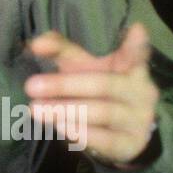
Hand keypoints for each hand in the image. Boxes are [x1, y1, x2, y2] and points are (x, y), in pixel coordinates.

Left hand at [23, 23, 159, 166]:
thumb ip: (62, 51)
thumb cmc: (99, 92)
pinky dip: (82, 133)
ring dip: (66, 110)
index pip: (134, 53)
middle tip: (30, 86)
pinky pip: (107, 140)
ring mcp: (140, 118)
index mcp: (131, 67)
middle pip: (103, 84)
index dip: (135, 45)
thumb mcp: (83, 68)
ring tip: (36, 108)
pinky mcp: (132, 144)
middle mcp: (141, 90)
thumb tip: (35, 43)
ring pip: (103, 112)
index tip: (136, 29)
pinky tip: (60, 127)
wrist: (124, 136)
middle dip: (65, 85)